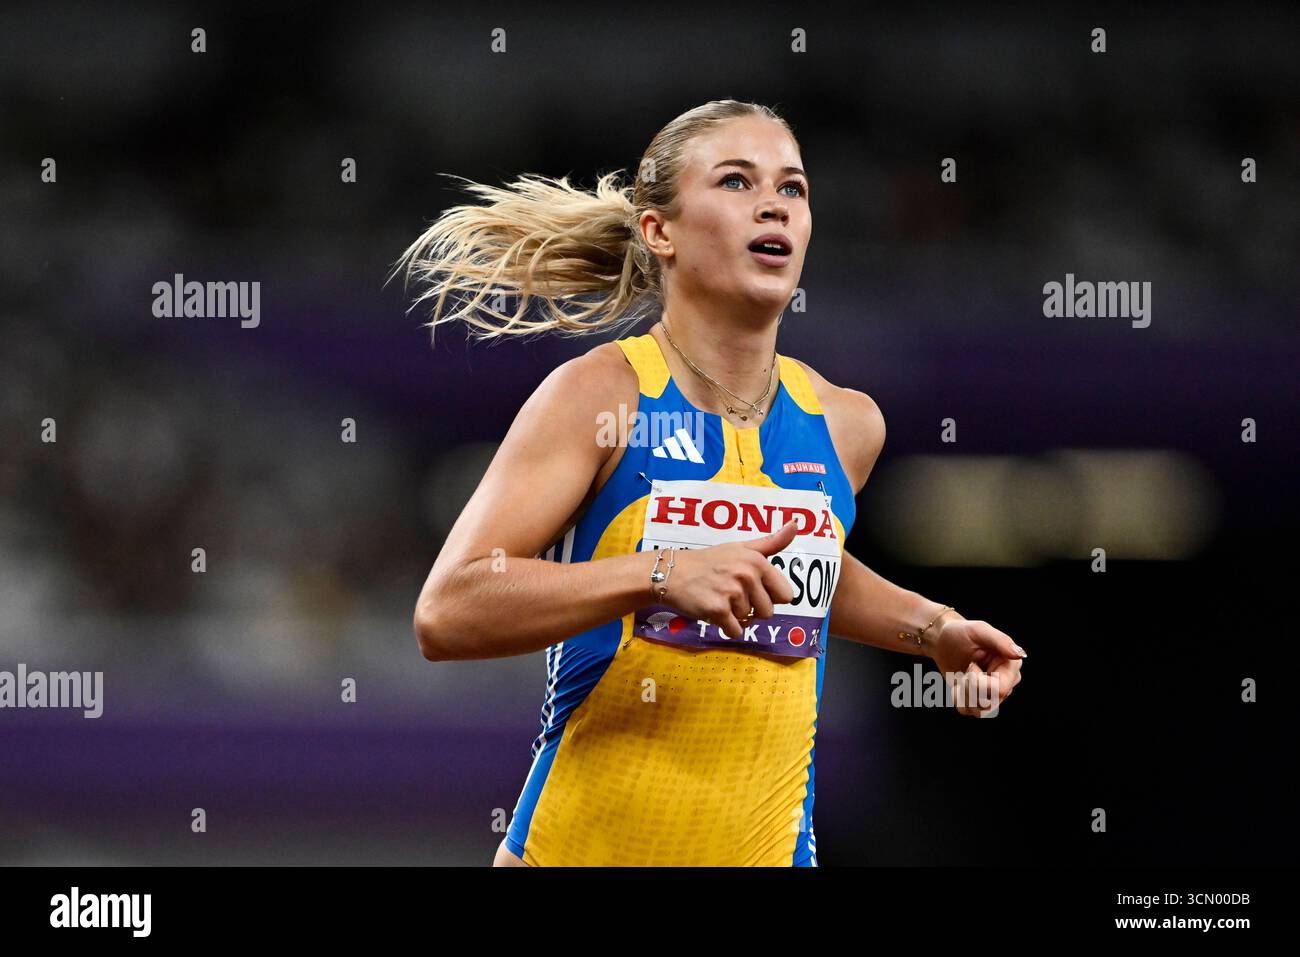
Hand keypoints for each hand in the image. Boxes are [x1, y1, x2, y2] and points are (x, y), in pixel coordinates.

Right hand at [661, 520, 797, 638]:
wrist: (673, 572)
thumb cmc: (710, 561)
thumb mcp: (741, 547)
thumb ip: (771, 542)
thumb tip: (796, 524)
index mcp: (757, 561)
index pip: (786, 595)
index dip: (770, 596)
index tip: (754, 590)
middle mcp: (747, 575)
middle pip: (768, 612)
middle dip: (753, 609)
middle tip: (733, 596)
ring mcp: (732, 593)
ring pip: (750, 621)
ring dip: (736, 616)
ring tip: (720, 599)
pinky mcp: (717, 610)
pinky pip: (736, 631)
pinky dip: (727, 628)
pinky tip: (715, 612)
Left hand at [926, 616, 1025, 716]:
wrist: (942, 641)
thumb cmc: (961, 632)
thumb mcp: (979, 630)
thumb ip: (1000, 640)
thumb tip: (1020, 654)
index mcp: (1011, 664)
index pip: (1000, 690)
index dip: (978, 682)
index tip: (971, 664)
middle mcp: (1007, 681)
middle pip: (989, 703)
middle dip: (969, 688)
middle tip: (966, 668)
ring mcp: (994, 693)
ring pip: (980, 711)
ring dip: (964, 694)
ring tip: (963, 676)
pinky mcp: (980, 700)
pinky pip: (969, 711)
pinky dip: (959, 699)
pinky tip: (959, 684)